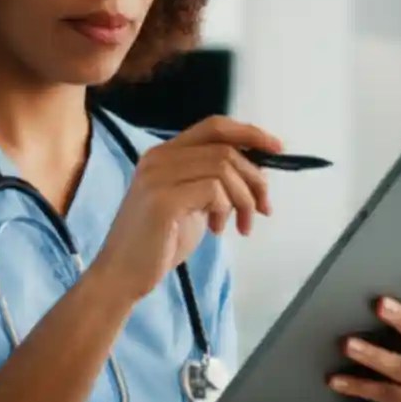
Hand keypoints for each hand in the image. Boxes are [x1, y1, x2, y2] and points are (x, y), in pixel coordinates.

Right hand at [89, 116, 280, 300]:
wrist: (123, 275)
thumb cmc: (158, 243)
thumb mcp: (190, 204)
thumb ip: (212, 183)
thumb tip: (254, 173)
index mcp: (163, 154)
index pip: (214, 127)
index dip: (249, 133)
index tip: (276, 149)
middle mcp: (158, 158)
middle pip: (225, 148)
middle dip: (255, 178)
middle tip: (264, 208)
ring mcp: (158, 176)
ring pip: (224, 167)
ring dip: (245, 198)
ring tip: (241, 224)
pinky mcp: (163, 199)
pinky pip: (214, 190)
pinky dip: (226, 209)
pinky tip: (218, 230)